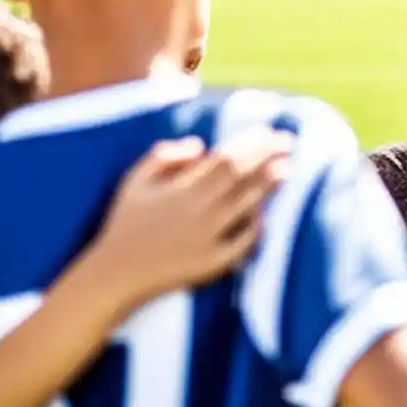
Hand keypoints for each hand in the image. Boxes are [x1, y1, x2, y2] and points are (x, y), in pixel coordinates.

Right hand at [89, 132, 291, 312]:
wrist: (116, 273)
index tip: (270, 132)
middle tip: (289, 142)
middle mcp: (198, 210)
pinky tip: (265, 214)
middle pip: (241, 177)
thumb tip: (201, 144)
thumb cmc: (125, 223)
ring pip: (246, 205)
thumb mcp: (134, 181)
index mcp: (181, 188)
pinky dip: (255, 227)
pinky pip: (242, 243)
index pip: (226, 158)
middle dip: (268, 156)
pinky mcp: (212, 263)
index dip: (251, 143)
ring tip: (287, 169)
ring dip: (268, 186)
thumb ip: (164, 156)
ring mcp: (208, 238)